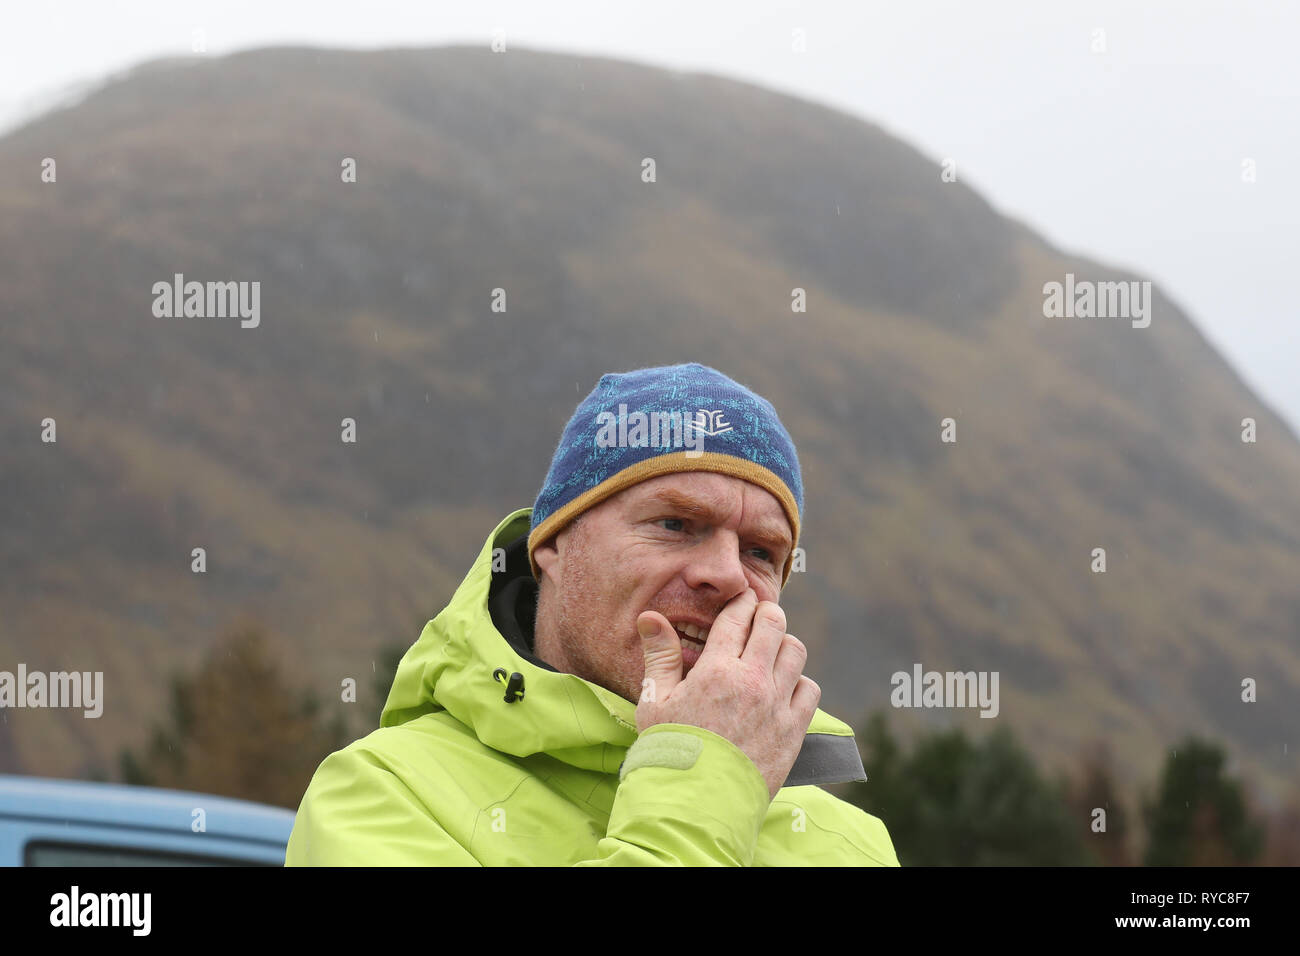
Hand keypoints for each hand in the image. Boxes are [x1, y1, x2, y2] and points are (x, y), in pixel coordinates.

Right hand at [635, 587, 820, 800]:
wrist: (698, 804)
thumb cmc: (670, 751)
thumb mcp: (655, 701)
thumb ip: (659, 655)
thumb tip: (650, 616)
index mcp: (717, 670)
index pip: (737, 617)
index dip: (741, 602)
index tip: (741, 599)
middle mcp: (753, 681)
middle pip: (774, 624)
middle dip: (767, 614)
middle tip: (759, 617)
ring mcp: (777, 705)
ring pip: (796, 651)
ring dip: (784, 645)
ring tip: (770, 652)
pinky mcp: (793, 730)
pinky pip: (810, 689)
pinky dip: (799, 682)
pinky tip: (783, 688)